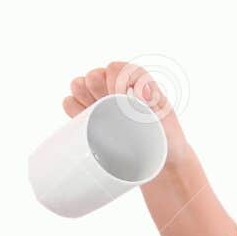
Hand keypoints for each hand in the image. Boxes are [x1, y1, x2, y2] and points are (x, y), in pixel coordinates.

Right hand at [62, 61, 188, 165]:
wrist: (159, 165)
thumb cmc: (166, 140)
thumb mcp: (167, 122)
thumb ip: (156, 105)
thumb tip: (139, 91)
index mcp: (136, 81)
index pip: (116, 69)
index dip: (115, 82)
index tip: (122, 100)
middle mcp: (116, 86)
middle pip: (93, 76)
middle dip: (96, 90)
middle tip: (108, 109)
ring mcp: (100, 100)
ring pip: (78, 86)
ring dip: (82, 97)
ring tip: (96, 114)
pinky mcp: (88, 117)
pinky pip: (69, 104)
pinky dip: (73, 110)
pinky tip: (83, 122)